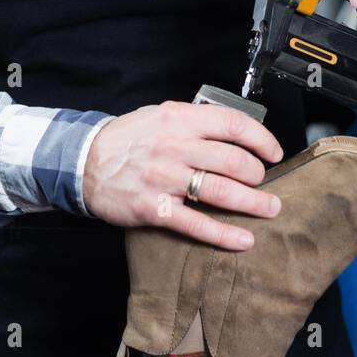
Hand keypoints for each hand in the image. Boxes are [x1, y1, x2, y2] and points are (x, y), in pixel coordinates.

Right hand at [82, 100, 284, 248]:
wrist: (84, 162)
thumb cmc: (127, 139)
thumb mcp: (160, 115)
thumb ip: (194, 121)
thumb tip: (234, 132)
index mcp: (179, 119)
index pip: (233, 125)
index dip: (261, 140)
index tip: (273, 152)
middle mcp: (175, 147)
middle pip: (234, 161)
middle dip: (257, 175)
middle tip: (263, 182)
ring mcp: (165, 179)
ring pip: (222, 192)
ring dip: (253, 203)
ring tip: (270, 208)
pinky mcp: (155, 209)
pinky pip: (197, 224)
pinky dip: (224, 235)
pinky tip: (243, 240)